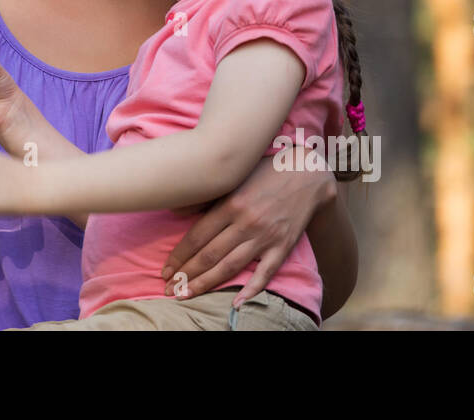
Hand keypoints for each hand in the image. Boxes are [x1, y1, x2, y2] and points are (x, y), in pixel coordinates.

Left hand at [160, 150, 330, 305]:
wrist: (307, 173)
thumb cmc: (264, 171)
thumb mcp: (233, 176)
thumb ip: (206, 195)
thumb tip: (175, 210)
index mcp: (230, 204)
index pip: (197, 237)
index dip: (178, 256)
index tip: (165, 270)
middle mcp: (245, 222)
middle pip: (209, 255)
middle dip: (186, 275)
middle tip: (169, 288)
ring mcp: (265, 236)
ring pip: (230, 266)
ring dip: (206, 284)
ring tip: (187, 295)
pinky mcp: (283, 246)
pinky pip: (265, 272)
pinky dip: (252, 289)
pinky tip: (236, 303)